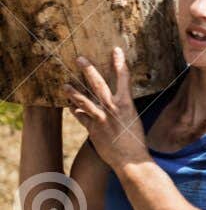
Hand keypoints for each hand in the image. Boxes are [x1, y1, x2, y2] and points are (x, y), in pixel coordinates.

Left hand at [66, 49, 147, 170]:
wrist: (131, 159)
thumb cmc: (137, 140)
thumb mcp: (134, 120)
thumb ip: (123, 110)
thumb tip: (113, 105)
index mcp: (126, 103)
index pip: (123, 77)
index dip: (119, 63)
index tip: (116, 50)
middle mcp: (113, 108)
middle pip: (98, 84)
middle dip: (89, 69)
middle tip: (80, 59)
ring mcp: (101, 118)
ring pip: (83, 100)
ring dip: (73, 92)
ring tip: (65, 85)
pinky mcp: (93, 129)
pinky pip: (82, 117)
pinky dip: (77, 112)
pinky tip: (72, 108)